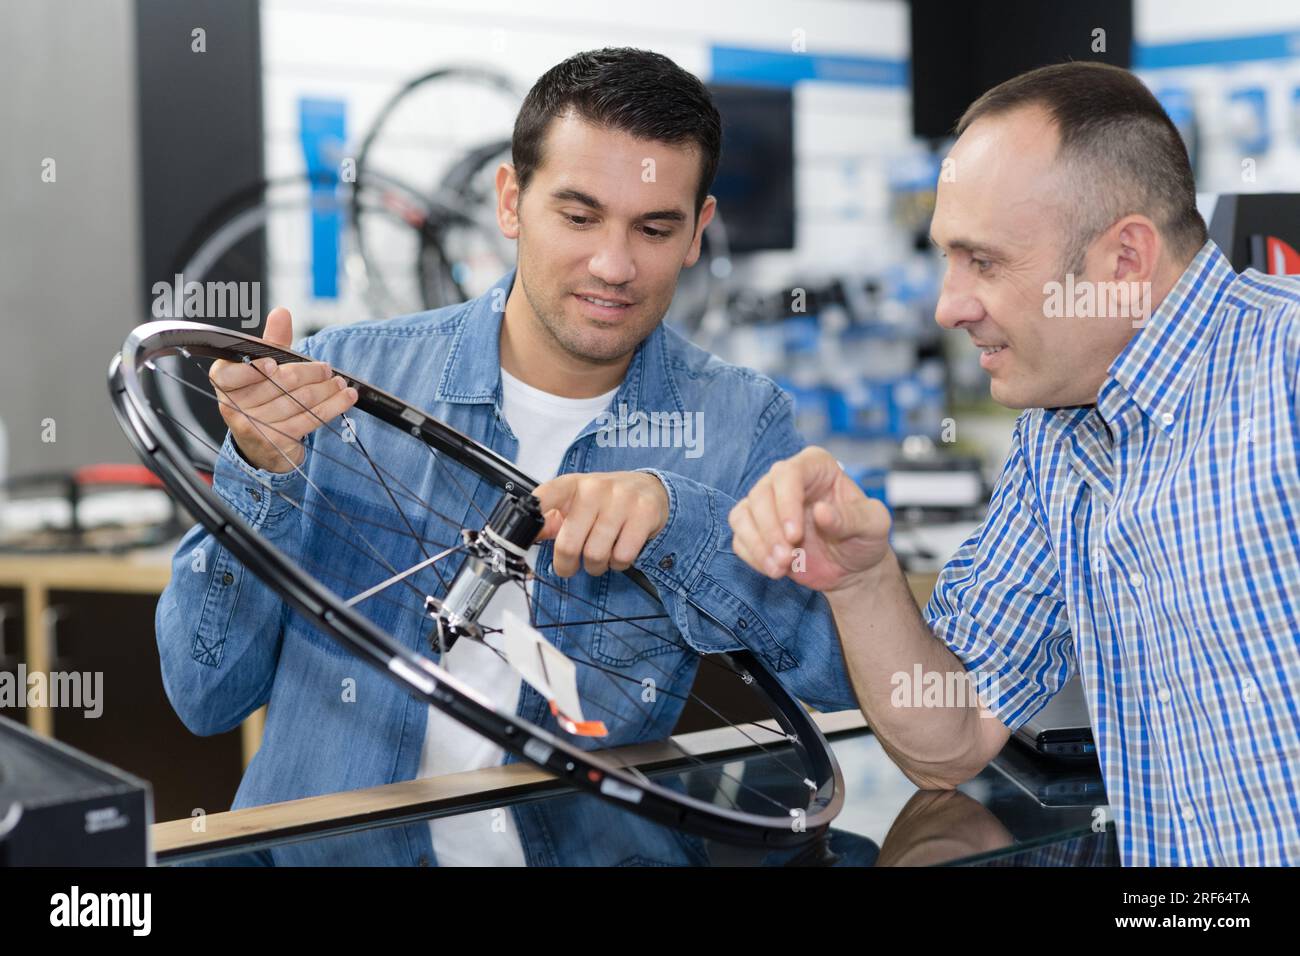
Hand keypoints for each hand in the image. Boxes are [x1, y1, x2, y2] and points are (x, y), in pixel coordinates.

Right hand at [210, 307, 357, 472]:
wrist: (261, 440)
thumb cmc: (261, 395)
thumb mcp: (262, 366)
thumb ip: (272, 341)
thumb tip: (281, 313)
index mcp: (225, 380)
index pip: (235, 373)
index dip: (254, 370)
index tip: (273, 364)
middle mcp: (233, 405)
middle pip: (279, 383)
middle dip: (310, 374)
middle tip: (327, 369)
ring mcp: (254, 427)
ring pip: (298, 401)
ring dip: (326, 390)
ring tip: (341, 383)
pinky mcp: (275, 441)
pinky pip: (309, 419)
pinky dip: (332, 406)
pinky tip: (345, 398)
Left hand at [534, 471, 669, 576]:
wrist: (648, 487)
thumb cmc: (605, 500)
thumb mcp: (575, 503)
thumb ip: (550, 519)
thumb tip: (526, 536)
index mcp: (571, 485)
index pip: (543, 499)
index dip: (531, 520)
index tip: (519, 540)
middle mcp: (594, 488)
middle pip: (568, 545)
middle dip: (567, 565)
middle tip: (571, 566)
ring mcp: (621, 499)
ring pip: (596, 555)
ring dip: (596, 566)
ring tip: (600, 556)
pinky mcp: (643, 513)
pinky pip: (622, 556)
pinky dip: (619, 563)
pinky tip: (619, 551)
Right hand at [728, 446, 891, 591]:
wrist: (852, 566)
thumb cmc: (865, 538)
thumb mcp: (873, 526)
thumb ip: (851, 518)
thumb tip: (821, 511)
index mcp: (816, 466)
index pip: (789, 474)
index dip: (786, 504)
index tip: (794, 536)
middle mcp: (786, 480)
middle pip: (760, 494)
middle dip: (770, 531)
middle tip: (787, 559)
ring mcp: (768, 504)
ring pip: (743, 515)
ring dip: (758, 545)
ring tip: (780, 568)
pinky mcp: (756, 528)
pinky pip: (740, 538)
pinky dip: (753, 556)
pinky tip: (774, 570)